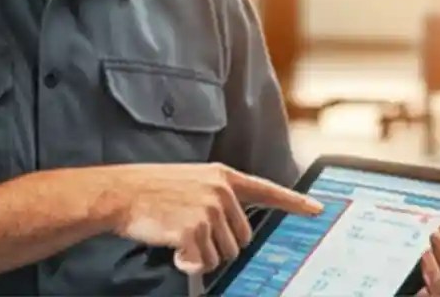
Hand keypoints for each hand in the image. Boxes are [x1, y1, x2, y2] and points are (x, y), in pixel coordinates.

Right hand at [96, 162, 322, 274]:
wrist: (122, 193)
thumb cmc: (152, 190)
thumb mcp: (191, 182)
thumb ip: (217, 197)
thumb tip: (234, 229)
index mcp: (223, 177)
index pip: (267, 190)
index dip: (295, 202)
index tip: (318, 209)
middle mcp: (222, 191)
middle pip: (242, 238)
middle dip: (219, 245)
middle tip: (190, 232)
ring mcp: (210, 209)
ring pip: (223, 254)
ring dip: (202, 254)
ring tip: (178, 234)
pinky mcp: (196, 229)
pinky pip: (204, 263)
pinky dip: (188, 263)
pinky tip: (172, 247)